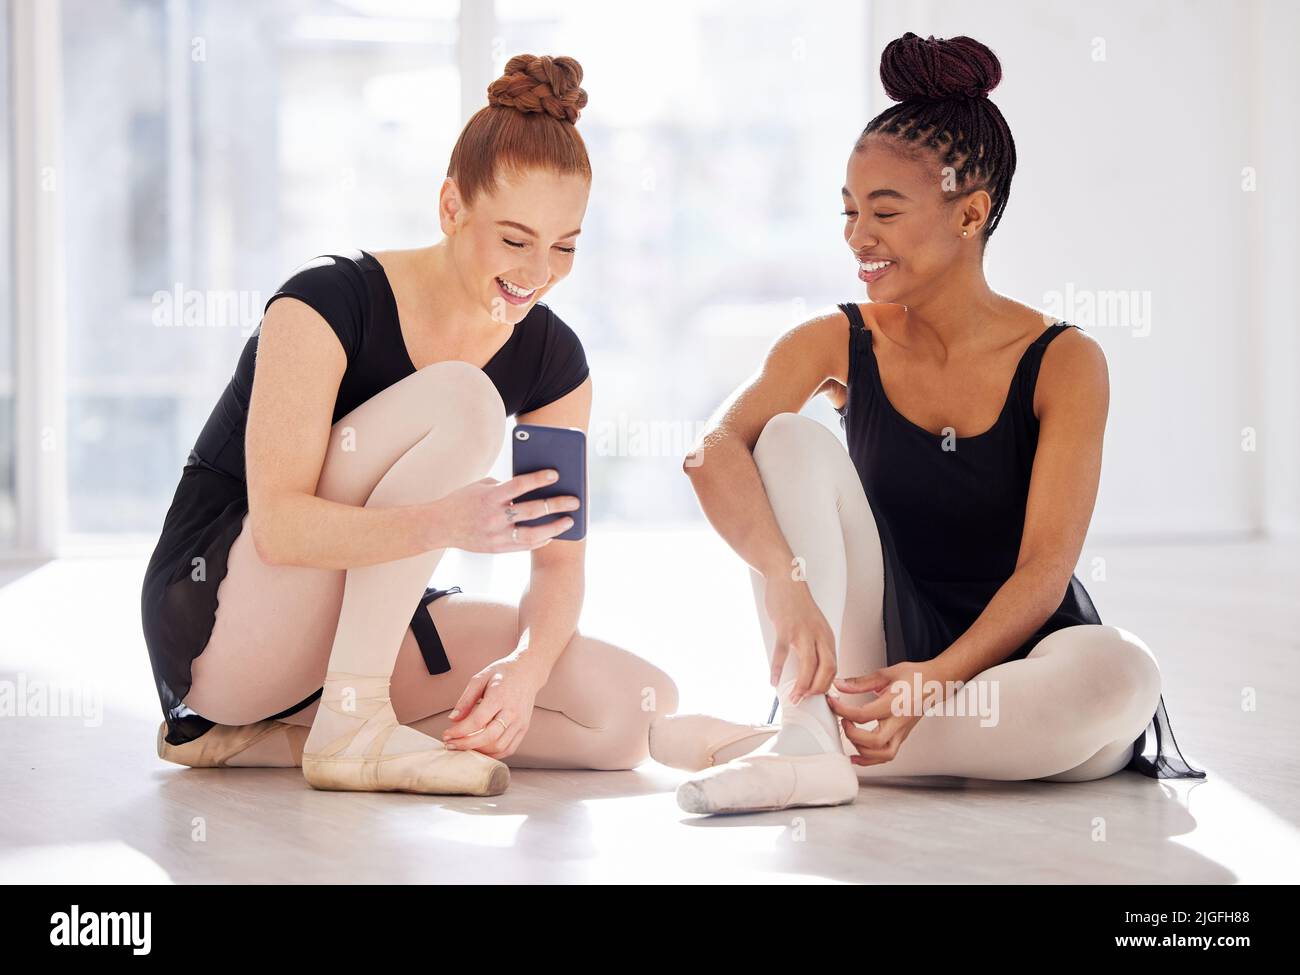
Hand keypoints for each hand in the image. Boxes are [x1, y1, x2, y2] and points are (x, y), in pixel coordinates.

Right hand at [435, 470, 579, 553]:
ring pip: (531, 534)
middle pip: (530, 511)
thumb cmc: (462, 501)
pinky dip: (539, 540)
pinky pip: (523, 546)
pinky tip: (551, 534)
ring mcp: (495, 536)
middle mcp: (493, 517)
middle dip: (555, 505)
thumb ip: (505, 487)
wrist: (439, 526)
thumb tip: (534, 486)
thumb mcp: (481, 486)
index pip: (518, 486)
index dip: (538, 479)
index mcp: (489, 497)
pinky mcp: (496, 549)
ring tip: (569, 521)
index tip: (556, 475)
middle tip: (575, 501)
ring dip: (554, 528)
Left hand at [441, 654, 547, 759]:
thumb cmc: (503, 673)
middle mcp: (512, 712)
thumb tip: (453, 719)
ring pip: (499, 747)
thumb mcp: (480, 678)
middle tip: (451, 745)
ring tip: (465, 746)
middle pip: (488, 737)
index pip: (477, 721)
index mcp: (500, 697)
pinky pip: (509, 748)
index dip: (459, 732)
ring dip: (479, 751)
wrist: (528, 672)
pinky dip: (494, 754)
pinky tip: (481, 749)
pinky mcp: (524, 728)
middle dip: (466, 744)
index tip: (447, 735)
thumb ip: (466, 700)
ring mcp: (520, 722)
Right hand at [763, 571, 836, 704]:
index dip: (825, 684)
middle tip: (805, 699)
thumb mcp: (814, 624)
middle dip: (817, 689)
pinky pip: (781, 654)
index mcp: (827, 636)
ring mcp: (803, 632)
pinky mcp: (785, 628)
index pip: (833, 667)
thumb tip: (809, 666)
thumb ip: (814, 643)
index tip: (815, 695)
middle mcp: (819, 635)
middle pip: (827, 669)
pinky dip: (776, 669)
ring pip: (809, 665)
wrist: (786, 579)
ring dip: (802, 685)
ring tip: (793, 697)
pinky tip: (772, 680)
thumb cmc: (797, 603)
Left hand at [827, 661, 947, 766]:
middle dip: (853, 735)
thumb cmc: (915, 677)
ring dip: (862, 750)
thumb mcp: (886, 674)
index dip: (843, 711)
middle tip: (843, 721)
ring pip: (884, 754)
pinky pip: (887, 755)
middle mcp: (900, 721)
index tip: (833, 703)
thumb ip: (861, 682)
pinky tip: (857, 754)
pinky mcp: (902, 736)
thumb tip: (840, 685)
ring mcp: (902, 732)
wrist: (936, 683)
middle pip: (875, 741)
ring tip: (849, 736)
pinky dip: (871, 759)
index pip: (865, 715)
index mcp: (895, 704)